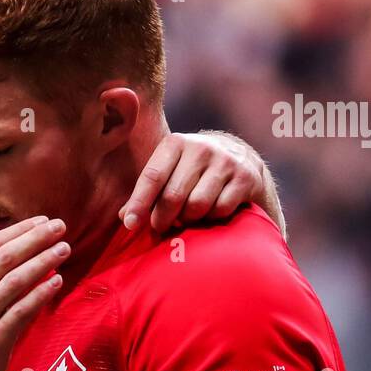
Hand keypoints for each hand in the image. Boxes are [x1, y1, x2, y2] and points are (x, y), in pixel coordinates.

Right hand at [0, 216, 66, 370]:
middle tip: (59, 226)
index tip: (40, 221)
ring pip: (16, 280)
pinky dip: (41, 293)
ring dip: (43, 260)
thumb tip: (11, 255)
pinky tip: (57, 281)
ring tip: (63, 249)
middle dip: (35, 238)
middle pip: (6, 257)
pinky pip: (23, 310)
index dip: (18, 230)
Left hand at [118, 131, 266, 234]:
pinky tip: (209, 212)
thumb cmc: (192, 170)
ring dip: (188, 219)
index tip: (130, 224)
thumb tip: (124, 217)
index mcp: (175, 143)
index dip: (139, 203)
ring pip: (197, 206)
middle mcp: (201, 148)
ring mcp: (225, 162)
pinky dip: (211, 218)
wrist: (241, 159)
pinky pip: (220, 210)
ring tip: (186, 217)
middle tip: (160, 227)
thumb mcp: (169, 171)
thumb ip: (146, 192)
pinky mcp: (245, 178)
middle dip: (163, 218)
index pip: (152, 176)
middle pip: (173, 196)